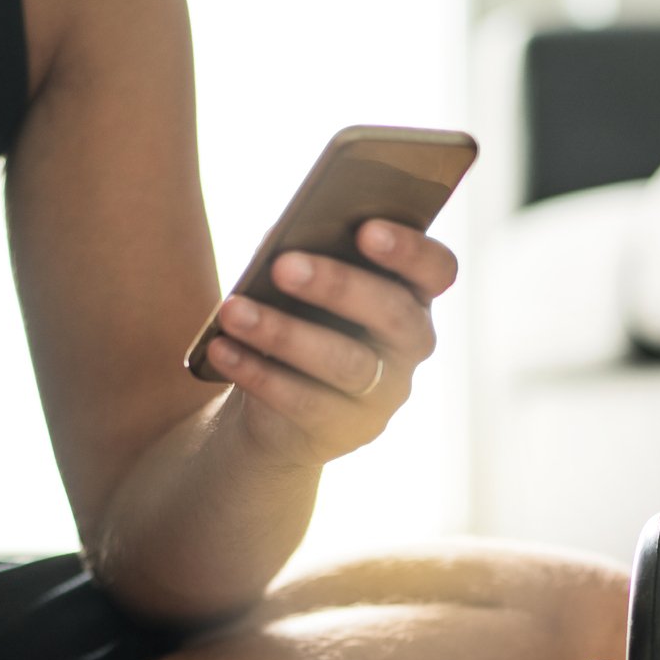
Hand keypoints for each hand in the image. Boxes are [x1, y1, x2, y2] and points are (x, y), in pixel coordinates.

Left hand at [204, 219, 457, 465]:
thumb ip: (309, 253)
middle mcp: (411, 344)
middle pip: (392, 314)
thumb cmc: (299, 316)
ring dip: (285, 333)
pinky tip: (222, 350)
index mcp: (412, 292)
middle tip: (282, 265)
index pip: (437, 269)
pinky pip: (306, 402)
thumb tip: (281, 239)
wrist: (281, 405)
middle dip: (338, 286)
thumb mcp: (308, 282)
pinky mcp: (349, 430)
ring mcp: (386, 392)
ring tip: (233, 311)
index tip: (366, 229)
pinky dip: (258, 373)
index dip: (411, 250)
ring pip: (347, 363)